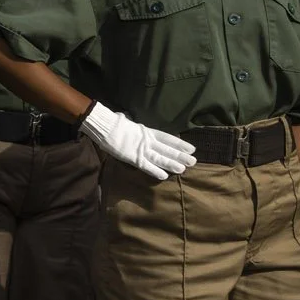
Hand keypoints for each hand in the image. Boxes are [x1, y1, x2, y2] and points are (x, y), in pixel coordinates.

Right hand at [78, 102, 196, 179]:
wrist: (105, 126)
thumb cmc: (115, 123)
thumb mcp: (131, 124)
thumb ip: (137, 129)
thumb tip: (138, 125)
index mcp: (147, 132)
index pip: (167, 138)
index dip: (180, 144)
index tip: (192, 148)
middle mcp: (147, 141)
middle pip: (167, 149)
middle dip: (180, 155)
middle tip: (194, 161)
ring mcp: (141, 149)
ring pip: (159, 158)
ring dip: (171, 164)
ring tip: (183, 169)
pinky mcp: (132, 157)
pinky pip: (145, 165)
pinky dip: (154, 171)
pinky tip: (163, 176)